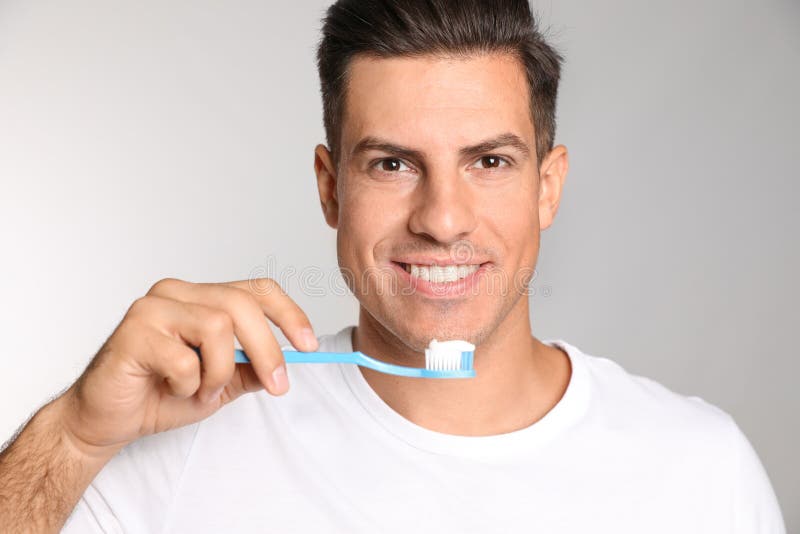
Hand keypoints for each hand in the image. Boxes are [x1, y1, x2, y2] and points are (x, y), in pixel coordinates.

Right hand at [58, 277, 317, 456]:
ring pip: (217, 327)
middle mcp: (177, 292)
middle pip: (241, 305)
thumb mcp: (223, 383)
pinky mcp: (133, 331)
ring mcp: (153, 307)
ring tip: (200, 390)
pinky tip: (170, 389)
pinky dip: (187, 385)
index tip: (310, 346)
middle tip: (277, 386)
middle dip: (267, 350)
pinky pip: (184, 358)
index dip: (289, 314)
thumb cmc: (162, 394)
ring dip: (218, 372)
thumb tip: (291, 359)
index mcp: (201, 297)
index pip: (256, 290)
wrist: (109, 420)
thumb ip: (253, 368)